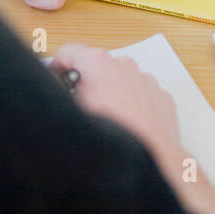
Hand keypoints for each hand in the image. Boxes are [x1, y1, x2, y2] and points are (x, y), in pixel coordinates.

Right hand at [53, 44, 180, 169]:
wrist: (150, 161)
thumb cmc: (110, 139)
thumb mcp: (72, 113)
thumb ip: (61, 96)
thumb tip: (55, 95)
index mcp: (99, 64)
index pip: (68, 52)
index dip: (56, 67)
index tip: (53, 80)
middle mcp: (125, 67)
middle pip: (97, 67)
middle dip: (87, 83)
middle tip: (81, 108)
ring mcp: (147, 81)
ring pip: (122, 81)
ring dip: (112, 95)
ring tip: (107, 121)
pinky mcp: (162, 98)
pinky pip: (142, 95)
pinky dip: (134, 105)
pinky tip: (128, 126)